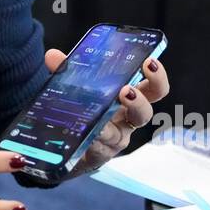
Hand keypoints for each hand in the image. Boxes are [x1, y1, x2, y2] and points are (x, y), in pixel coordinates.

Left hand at [48, 47, 169, 178]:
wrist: (67, 150)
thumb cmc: (82, 114)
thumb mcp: (76, 90)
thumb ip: (67, 72)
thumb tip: (53, 55)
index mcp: (127, 99)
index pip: (151, 88)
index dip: (157, 76)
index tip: (150, 61)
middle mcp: (126, 120)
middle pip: (146, 111)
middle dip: (139, 99)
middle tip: (126, 89)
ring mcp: (115, 139)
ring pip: (122, 133)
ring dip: (113, 123)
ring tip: (108, 109)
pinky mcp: (100, 154)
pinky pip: (101, 147)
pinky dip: (95, 137)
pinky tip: (89, 131)